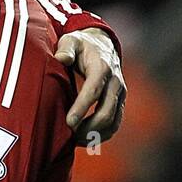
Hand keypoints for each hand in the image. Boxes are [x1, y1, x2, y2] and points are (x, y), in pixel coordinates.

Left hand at [56, 28, 125, 143]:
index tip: (69, 123)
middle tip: (69, 135)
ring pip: (113, 121)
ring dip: (96, 134)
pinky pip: (115, 123)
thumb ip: (66, 48)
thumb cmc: (81, 46)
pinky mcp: (120, 103)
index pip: (93, 90)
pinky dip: (102, 135)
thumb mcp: (71, 40)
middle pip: (106, 111)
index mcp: (102, 67)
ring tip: (76, 140)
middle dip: (88, 127)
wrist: (103, 46)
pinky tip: (86, 139)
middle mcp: (115, 82)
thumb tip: (61, 58)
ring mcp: (120, 94)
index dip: (81, 108)